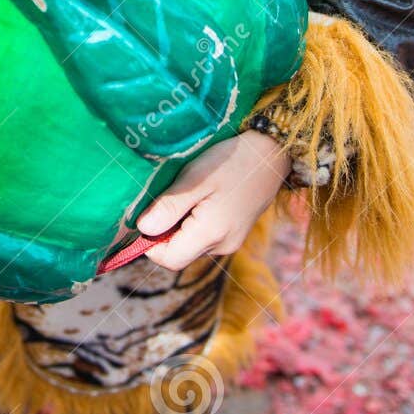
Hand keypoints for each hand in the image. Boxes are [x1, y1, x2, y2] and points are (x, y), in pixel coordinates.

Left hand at [136, 129, 289, 271]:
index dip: (149, 244)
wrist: (272, 154)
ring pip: (190, 246)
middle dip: (163, 234)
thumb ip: (169, 206)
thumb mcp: (195, 178)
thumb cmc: (232, 161)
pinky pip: (203, 238)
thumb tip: (141, 229)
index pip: (168, 259)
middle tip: (163, 201)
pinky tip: (197, 199)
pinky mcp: (234, 234)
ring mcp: (230, 242)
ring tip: (183, 196)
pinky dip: (192, 224)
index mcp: (211, 235)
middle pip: (178, 254)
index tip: (145, 217)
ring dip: (178, 228)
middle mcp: (222, 246)